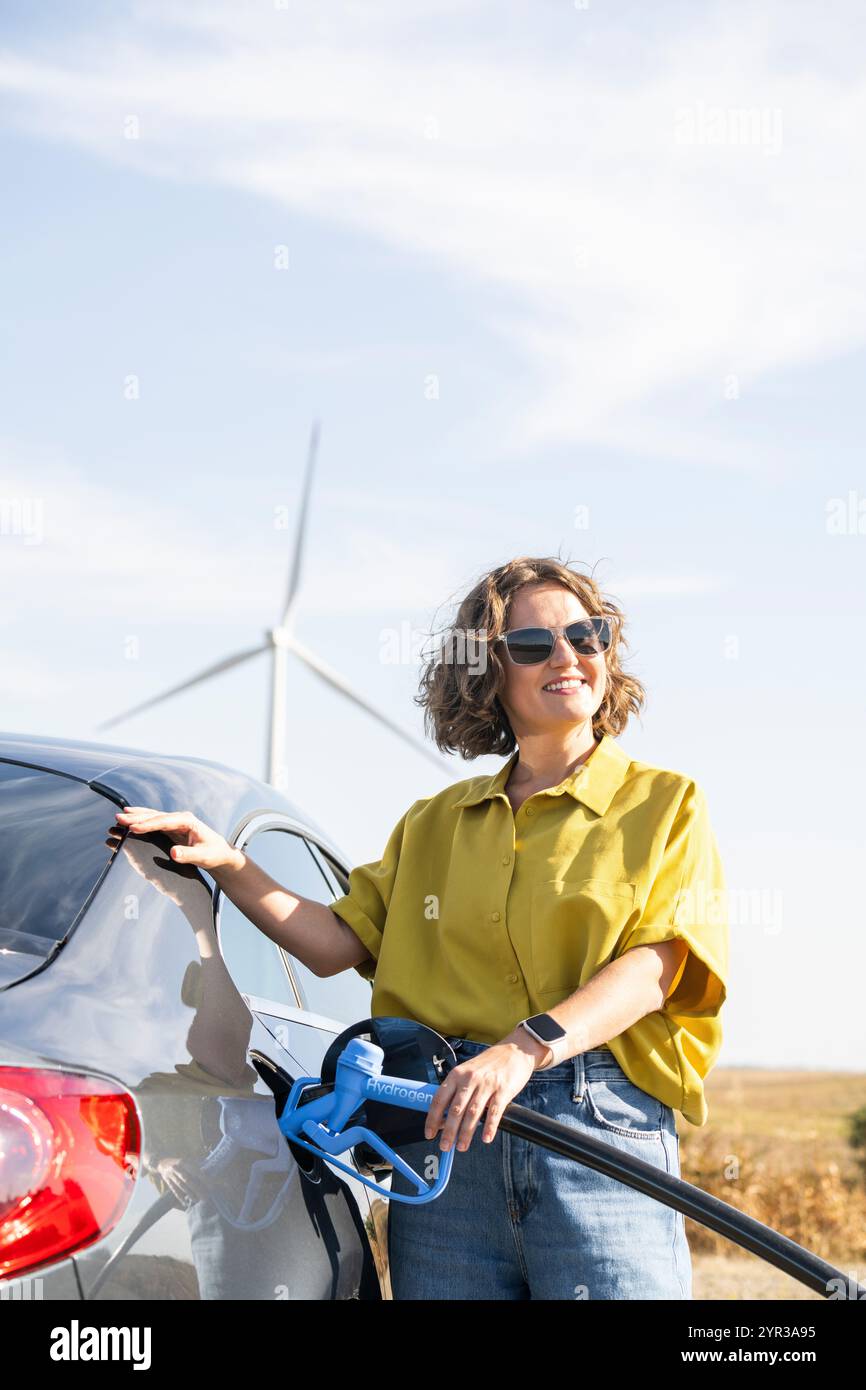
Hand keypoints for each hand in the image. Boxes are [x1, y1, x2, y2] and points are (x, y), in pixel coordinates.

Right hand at [113, 807, 242, 872]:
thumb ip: (189, 854)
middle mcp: (180, 818)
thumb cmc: (214, 854)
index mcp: (188, 821)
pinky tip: (130, 820)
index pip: (164, 821)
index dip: (148, 824)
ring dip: (136, 817)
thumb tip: (174, 852)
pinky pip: (153, 823)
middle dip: (137, 817)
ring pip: (152, 817)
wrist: (220, 853)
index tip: (133, 828)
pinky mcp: (171, 829)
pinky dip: (141, 822)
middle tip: (119, 817)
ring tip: (119, 816)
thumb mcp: (204, 857)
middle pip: (155, 816)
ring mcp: (175, 822)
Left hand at [424, 1033, 549, 1152]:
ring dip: (466, 1133)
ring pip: (473, 1113)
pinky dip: (489, 1127)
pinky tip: (485, 1138)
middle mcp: (470, 1079)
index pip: (439, 1099)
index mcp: (457, 1074)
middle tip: (444, 1146)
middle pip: (455, 1109)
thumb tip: (444, 1117)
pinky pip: (494, 1112)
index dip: (432, 1118)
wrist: (515, 1051)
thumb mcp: (468, 1072)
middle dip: (448, 1131)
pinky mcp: (503, 1090)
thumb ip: (457, 1091)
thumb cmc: (489, 1064)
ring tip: (461, 1146)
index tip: (429, 1133)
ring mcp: (487, 1085)